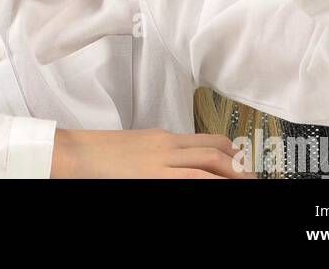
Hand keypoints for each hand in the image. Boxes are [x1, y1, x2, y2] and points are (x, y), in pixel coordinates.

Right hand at [49, 127, 256, 178]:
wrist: (76, 153)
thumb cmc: (100, 154)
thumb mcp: (136, 148)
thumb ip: (160, 153)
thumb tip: (181, 166)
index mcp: (164, 138)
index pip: (209, 141)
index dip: (232, 154)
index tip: (242, 167)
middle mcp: (166, 146)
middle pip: (216, 151)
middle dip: (240, 167)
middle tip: (252, 179)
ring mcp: (160, 161)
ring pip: (209, 164)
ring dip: (231, 176)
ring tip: (244, 186)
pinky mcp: (151, 175)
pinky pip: (190, 179)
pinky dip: (208, 183)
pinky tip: (215, 190)